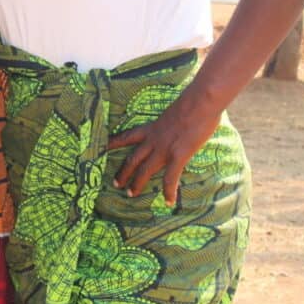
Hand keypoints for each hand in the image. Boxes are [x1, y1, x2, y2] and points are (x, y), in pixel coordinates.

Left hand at [106, 96, 221, 204]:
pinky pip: (171, 177)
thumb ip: (173, 121)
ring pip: (145, 170)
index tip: (102, 149)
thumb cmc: (194, 101)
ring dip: (136, 183)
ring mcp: (164, 148)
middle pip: (132, 158)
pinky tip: (168, 201)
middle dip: (123, 172)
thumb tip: (180, 125)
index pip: (127, 136)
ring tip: (130, 194)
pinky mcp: (178, 155)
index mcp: (152, 127)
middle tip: (115, 184)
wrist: (201, 101)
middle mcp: (154, 139)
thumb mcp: (176, 111)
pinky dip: (169, 191)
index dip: (113, 143)